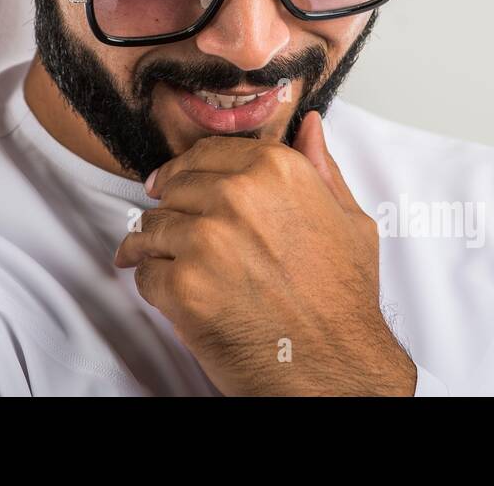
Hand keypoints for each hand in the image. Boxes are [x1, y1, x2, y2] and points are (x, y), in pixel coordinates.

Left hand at [114, 111, 415, 395]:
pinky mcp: (183, 285)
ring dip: (152, 247)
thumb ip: (321, 168)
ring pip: (152, 227)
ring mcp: (206, 239)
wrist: (336, 367)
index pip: (205, 154)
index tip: (173, 184)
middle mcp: (237, 195)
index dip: (187, 171)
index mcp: (275, 169)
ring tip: (161, 262)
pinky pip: (145, 273)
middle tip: (172, 233)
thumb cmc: (344, 300)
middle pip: (173, 188)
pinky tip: (172, 295)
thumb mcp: (348, 220)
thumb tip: (308, 126)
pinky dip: (152, 285)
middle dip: (169, 210)